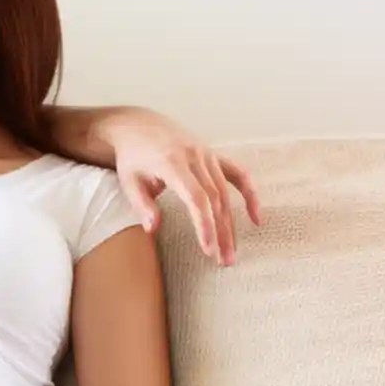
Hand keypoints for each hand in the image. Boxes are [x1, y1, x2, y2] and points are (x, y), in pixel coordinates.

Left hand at [102, 109, 262, 265]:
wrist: (137, 126)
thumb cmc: (132, 157)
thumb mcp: (129, 180)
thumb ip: (142, 204)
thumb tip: (152, 229)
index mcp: (172, 162)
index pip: (196, 198)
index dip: (204, 224)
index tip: (208, 248)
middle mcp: (194, 157)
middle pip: (215, 199)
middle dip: (221, 232)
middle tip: (224, 260)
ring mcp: (206, 154)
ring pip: (226, 192)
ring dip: (231, 224)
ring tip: (231, 252)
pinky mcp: (213, 154)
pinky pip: (238, 174)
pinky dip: (250, 194)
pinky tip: (255, 218)